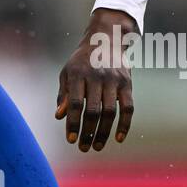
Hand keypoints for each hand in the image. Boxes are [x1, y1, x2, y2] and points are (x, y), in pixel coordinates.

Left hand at [56, 7, 137, 151]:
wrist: (106, 38)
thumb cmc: (82, 61)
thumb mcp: (68, 72)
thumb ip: (64, 94)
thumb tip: (59, 117)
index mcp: (78, 74)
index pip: (76, 103)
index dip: (73, 123)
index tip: (71, 140)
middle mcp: (96, 76)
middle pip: (93, 110)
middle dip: (87, 132)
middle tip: (83, 148)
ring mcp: (113, 79)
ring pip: (110, 112)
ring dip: (103, 132)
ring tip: (96, 146)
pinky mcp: (127, 83)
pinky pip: (128, 108)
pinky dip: (124, 125)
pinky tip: (118, 139)